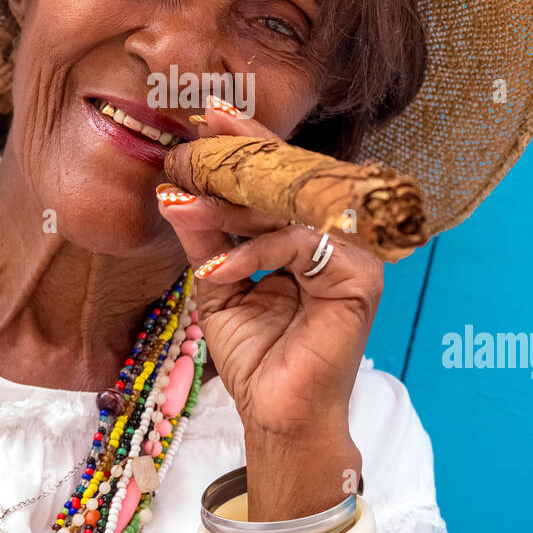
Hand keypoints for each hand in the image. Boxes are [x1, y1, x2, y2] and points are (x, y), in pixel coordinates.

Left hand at [157, 98, 383, 453]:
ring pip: (291, 206)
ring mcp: (355, 253)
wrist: (279, 416)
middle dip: (242, 152)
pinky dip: (253, 252)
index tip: (206, 116)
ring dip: (232, 201)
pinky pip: (299, 245)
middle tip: (197, 136)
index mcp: (309, 230)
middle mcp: (338, 234)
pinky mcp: (360, 278)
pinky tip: (217, 267)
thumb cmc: (257, 354)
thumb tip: (172, 189)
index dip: (247, 141)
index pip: (279, 174)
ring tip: (184, 200)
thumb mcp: (218, 281)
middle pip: (291, 176)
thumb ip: (204, 235)